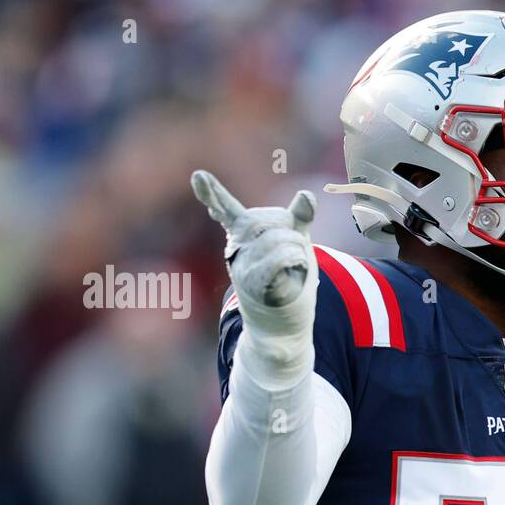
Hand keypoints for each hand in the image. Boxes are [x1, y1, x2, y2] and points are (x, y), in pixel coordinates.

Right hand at [192, 170, 318, 382]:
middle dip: (292, 232)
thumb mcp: (295, 244)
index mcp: (241, 236)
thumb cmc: (287, 282)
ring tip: (292, 270)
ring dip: (298, 252)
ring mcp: (241, 267)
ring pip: (280, 239)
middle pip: (269, 220)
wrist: (282, 328)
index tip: (198, 176)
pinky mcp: (252, 284)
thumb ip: (298, 218)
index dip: (213, 193)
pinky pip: (279, 259)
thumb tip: (305, 193)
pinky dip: (295, 262)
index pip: (226, 209)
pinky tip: (293, 272)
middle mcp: (235, 249)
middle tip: (293, 256)